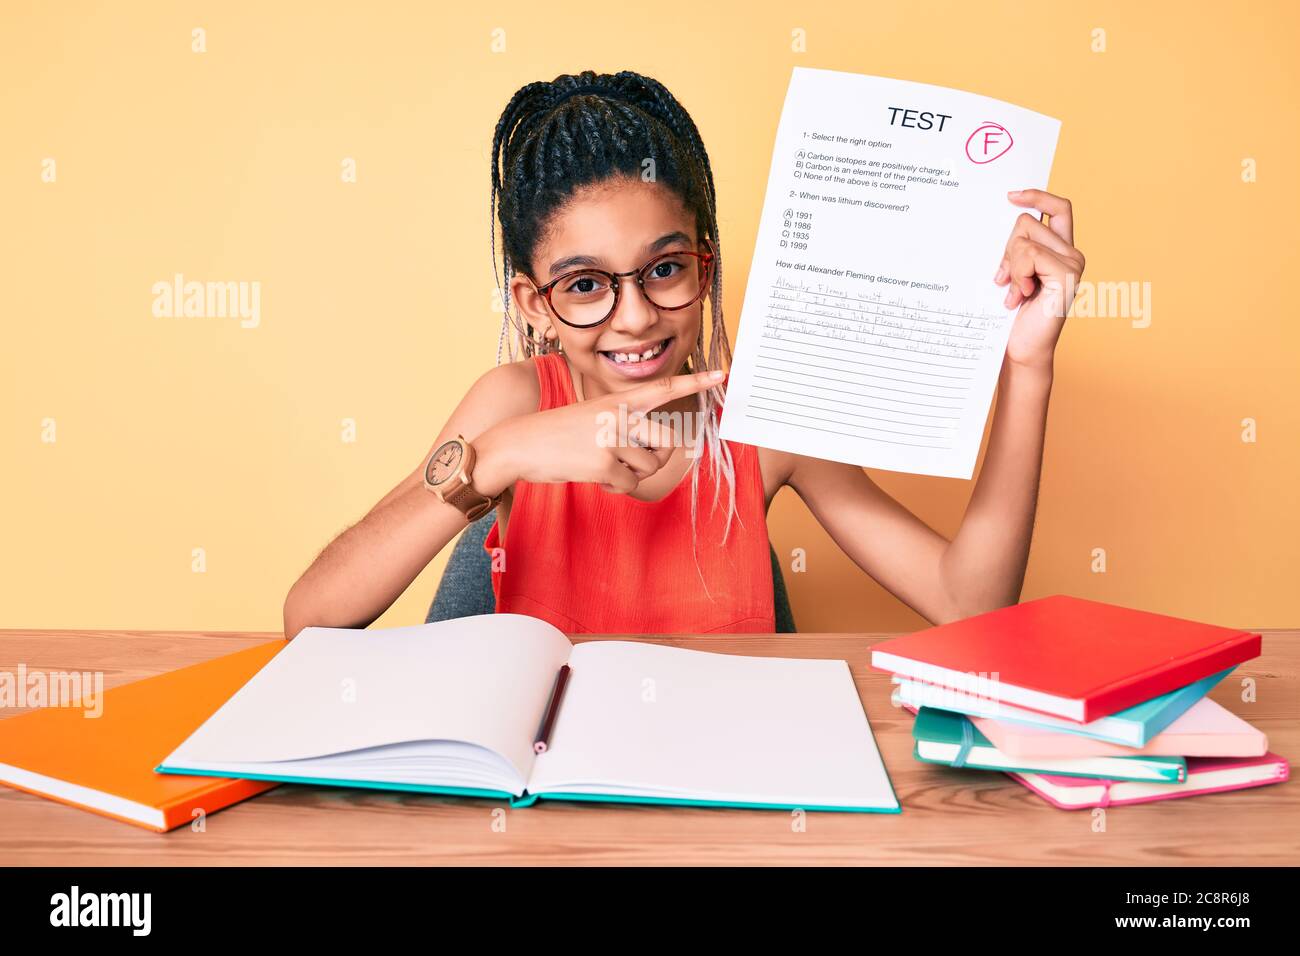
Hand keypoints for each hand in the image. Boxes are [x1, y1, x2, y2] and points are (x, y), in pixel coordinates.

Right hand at [475, 369, 724, 494]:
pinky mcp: (604, 463)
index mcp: (618, 400)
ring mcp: (612, 439)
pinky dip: (615, 487)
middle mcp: (620, 416)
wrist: (519, 444)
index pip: (663, 388)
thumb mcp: (592, 416)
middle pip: (668, 442)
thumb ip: (623, 425)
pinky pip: (629, 484)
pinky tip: (595, 477)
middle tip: (636, 462)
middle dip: (659, 458)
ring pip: (649, 467)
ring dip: (631, 474)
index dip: (695, 381)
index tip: (722, 375)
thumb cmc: (557, 434)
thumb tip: (653, 453)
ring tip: (604, 466)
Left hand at [994, 189, 1085, 369]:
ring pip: (1025, 237)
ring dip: (1010, 265)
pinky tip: (1018, 296)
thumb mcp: (1013, 273)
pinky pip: (1029, 255)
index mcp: (1061, 250)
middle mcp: (1072, 254)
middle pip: (1028, 222)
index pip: (1058, 208)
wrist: (1020, 349)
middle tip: (1004, 279)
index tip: (1011, 196)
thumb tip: (1007, 217)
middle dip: (1006, 247)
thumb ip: (1017, 249)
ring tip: (1013, 292)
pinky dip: (1017, 274)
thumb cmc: (1014, 315)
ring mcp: (1073, 264)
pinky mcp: (1067, 276)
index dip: (1037, 196)